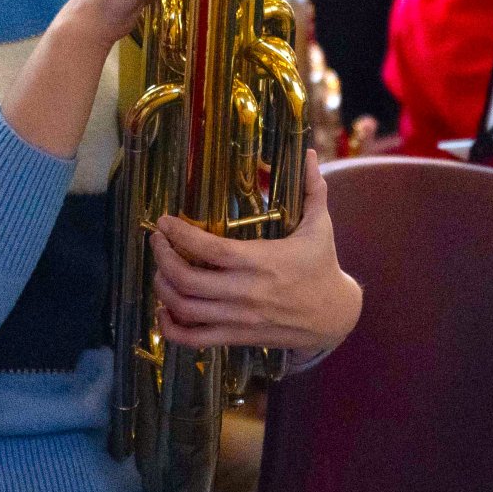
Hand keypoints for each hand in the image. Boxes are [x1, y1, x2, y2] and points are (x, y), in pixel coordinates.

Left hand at [150, 153, 359, 352]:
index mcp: (262, 261)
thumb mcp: (321, 227)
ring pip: (185, 308)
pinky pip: (194, 339)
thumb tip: (308, 152)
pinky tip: (164, 311)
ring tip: (160, 270)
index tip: (164, 221)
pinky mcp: (237, 337)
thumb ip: (312, 188)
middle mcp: (246, 292)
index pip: (210, 250)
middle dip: (163, 259)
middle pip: (187, 280)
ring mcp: (239, 318)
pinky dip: (171, 328)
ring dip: (163, 289)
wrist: (335, 317)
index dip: (180, 235)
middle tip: (158, 242)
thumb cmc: (323, 266)